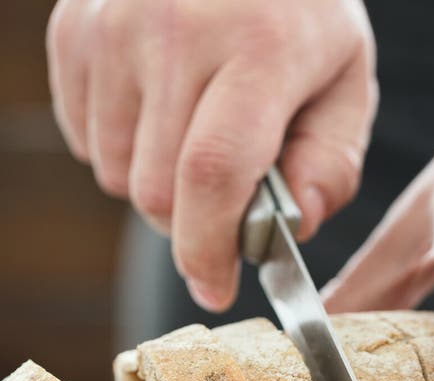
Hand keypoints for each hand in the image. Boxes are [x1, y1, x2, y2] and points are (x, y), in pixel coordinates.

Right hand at [46, 0, 376, 309]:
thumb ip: (331, 162)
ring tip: (190, 140)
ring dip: (153, 186)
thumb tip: (293, 225)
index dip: (208, 251)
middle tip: (221, 200)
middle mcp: (176, 28)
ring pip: (114, 175)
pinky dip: (119, 149)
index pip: (213, 175)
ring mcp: (115, 24)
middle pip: (157, 192)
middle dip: (189, 225)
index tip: (214, 288)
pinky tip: (156, 113)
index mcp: (259, 46)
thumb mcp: (345, 78)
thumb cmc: (296, 12)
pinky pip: (84, 138)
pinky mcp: (76, 29)